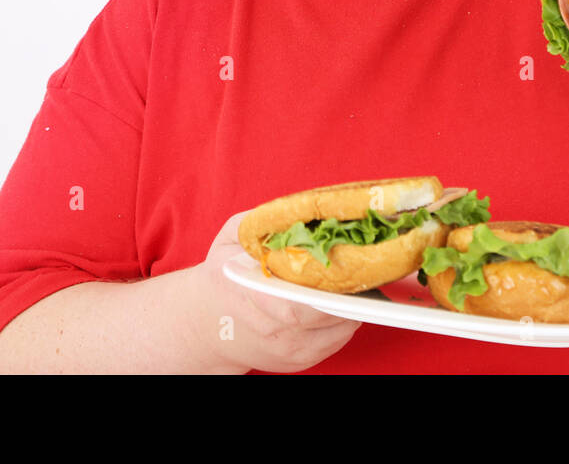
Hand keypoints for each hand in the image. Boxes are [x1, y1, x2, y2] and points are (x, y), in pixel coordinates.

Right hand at [188, 211, 360, 373]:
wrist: (205, 323)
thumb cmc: (222, 276)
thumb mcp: (231, 237)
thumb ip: (261, 221)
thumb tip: (298, 207)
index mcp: (250, 297)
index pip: (296, 306)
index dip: (328, 289)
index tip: (346, 264)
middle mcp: (269, 331)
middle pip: (324, 317)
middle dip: (349, 293)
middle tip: (363, 267)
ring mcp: (285, 350)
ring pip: (338, 331)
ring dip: (354, 306)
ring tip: (357, 282)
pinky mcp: (298, 362)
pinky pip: (336, 342)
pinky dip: (346, 321)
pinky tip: (343, 301)